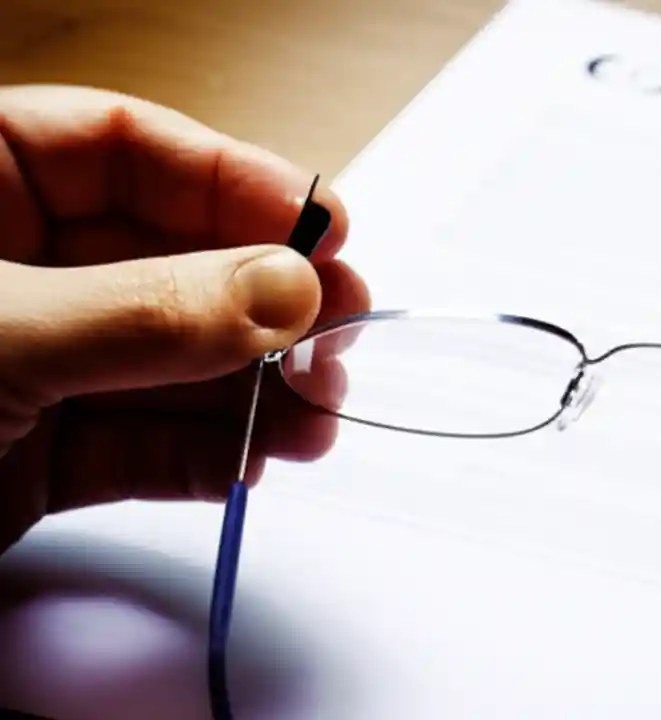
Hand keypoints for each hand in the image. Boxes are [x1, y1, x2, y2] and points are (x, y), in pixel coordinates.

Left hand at [0, 85, 369, 553]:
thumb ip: (145, 312)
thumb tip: (286, 288)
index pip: (122, 147)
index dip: (233, 178)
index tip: (323, 224)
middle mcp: (1, 273)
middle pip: (167, 257)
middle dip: (261, 299)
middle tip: (339, 328)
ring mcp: (21, 370)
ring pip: (168, 359)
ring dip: (253, 388)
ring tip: (317, 412)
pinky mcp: (26, 459)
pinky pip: (139, 442)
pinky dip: (206, 455)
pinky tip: (261, 457)